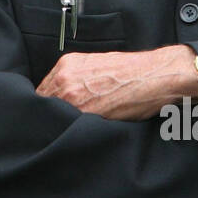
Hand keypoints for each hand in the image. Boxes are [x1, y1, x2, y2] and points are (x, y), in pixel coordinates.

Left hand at [35, 44, 197, 120]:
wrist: (153, 76)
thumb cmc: (131, 71)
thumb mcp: (96, 64)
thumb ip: (75, 77)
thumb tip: (62, 95)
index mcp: (66, 64)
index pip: (43, 90)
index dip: (47, 104)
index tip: (52, 113)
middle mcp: (64, 77)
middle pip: (44, 102)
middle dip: (51, 114)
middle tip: (59, 125)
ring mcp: (73, 95)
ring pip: (54, 115)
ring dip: (61, 123)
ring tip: (73, 131)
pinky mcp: (86, 112)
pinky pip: (70, 125)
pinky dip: (73, 131)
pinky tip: (81, 133)